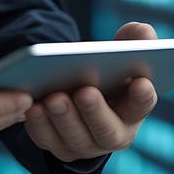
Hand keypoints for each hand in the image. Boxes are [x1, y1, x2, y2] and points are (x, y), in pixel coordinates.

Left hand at [23, 22, 158, 162]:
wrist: (75, 94)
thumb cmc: (104, 73)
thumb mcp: (120, 56)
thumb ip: (135, 41)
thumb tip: (142, 30)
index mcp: (133, 110)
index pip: (142, 105)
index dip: (142, 95)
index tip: (140, 81)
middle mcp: (112, 133)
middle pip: (107, 130)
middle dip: (96, 111)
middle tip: (85, 91)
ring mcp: (83, 143)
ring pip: (75, 136)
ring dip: (64, 118)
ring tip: (54, 98)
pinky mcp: (55, 143)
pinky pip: (45, 137)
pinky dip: (38, 123)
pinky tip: (31, 105)